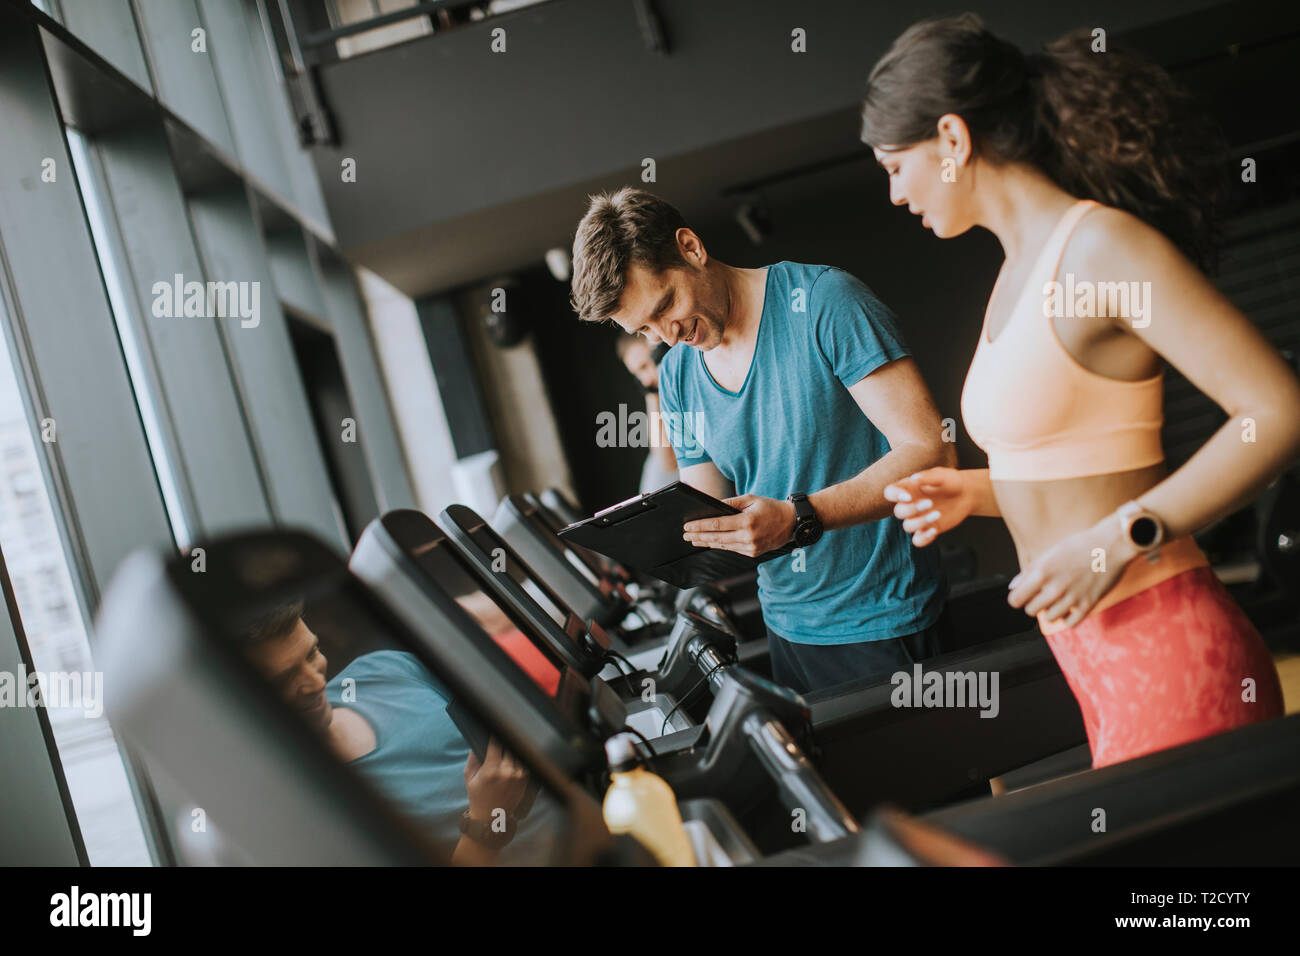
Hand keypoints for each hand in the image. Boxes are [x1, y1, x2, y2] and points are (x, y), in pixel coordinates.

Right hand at [464, 738, 528, 821]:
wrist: (490, 817)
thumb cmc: (477, 795)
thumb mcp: (469, 776)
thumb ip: (472, 758)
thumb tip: (477, 741)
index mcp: (491, 769)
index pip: (497, 744)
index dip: (495, 734)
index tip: (495, 728)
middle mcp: (507, 772)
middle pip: (510, 746)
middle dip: (506, 740)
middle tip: (505, 732)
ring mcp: (518, 776)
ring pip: (519, 753)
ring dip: (515, 748)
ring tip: (513, 741)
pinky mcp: (525, 781)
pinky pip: (526, 763)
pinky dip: (522, 757)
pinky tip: (518, 753)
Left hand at [682, 494, 795, 556]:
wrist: (791, 523)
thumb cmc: (771, 508)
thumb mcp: (751, 499)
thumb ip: (731, 503)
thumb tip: (714, 507)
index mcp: (747, 521)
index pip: (717, 524)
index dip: (700, 526)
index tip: (688, 526)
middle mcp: (748, 536)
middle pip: (717, 538)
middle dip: (699, 536)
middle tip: (685, 535)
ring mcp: (751, 547)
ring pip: (723, 546)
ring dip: (707, 543)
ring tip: (694, 540)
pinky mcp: (753, 553)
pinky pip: (732, 549)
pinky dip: (720, 546)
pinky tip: (711, 543)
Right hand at [884, 467, 975, 546]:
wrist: (966, 494)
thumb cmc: (951, 481)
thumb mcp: (941, 475)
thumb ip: (927, 477)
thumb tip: (913, 479)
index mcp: (908, 489)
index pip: (890, 492)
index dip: (894, 496)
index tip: (908, 497)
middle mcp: (910, 505)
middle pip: (899, 512)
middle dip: (912, 509)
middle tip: (930, 503)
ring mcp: (918, 518)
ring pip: (908, 526)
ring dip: (920, 522)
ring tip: (938, 514)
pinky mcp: (928, 530)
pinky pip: (918, 540)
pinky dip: (924, 538)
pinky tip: (935, 530)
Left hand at [1006, 514, 1138, 628]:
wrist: (1111, 545)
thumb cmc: (1079, 546)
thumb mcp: (1049, 554)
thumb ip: (1029, 571)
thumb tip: (1013, 587)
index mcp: (1041, 573)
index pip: (1015, 600)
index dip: (1017, 598)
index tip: (1023, 595)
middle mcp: (1054, 588)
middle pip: (1031, 610)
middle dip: (1034, 603)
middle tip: (1043, 595)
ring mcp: (1072, 598)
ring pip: (1049, 618)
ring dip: (1051, 610)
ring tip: (1059, 598)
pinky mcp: (1088, 605)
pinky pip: (1070, 624)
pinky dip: (1067, 618)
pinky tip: (1070, 608)